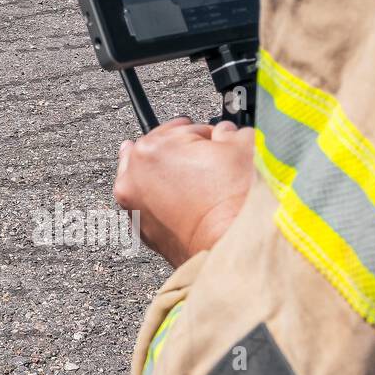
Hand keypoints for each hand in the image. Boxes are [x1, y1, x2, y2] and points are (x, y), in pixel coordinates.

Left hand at [113, 117, 254, 267]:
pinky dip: (155, 199)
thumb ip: (229, 131)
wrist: (231, 245)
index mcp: (153, 147)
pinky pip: (145, 204)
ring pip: (144, 177)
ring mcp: (132, 203)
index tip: (212, 139)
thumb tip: (225, 133)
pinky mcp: (138, 227)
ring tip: (175, 171)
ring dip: (158, 171)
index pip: (182, 128)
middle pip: (158, 150)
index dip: (203, 133)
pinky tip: (168, 196)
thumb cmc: (235, 202)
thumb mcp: (242, 147)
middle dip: (179, 151)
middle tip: (202, 158)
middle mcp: (133, 174)